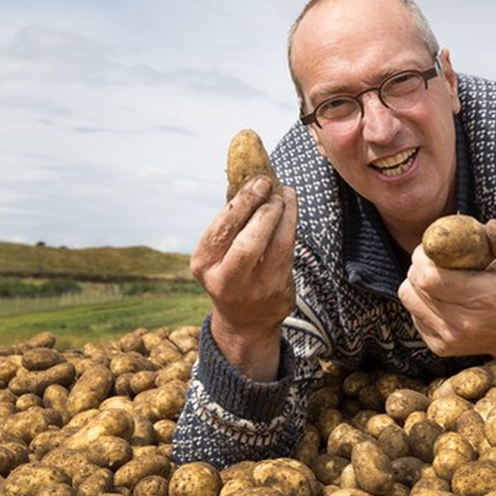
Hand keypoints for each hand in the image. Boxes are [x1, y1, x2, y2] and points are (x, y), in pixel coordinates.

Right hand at [190, 176, 297, 380]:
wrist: (245, 320)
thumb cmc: (232, 271)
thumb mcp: (220, 251)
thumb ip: (230, 220)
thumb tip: (244, 174)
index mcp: (203, 263)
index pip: (221, 228)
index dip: (242, 202)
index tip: (257, 180)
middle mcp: (224, 279)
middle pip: (247, 239)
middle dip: (263, 208)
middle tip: (272, 186)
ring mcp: (254, 288)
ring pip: (275, 244)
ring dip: (283, 214)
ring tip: (285, 195)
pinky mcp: (277, 290)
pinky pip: (289, 251)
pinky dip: (292, 225)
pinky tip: (291, 209)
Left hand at [398, 220, 495, 377]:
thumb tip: (490, 227)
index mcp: (482, 299)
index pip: (430, 277)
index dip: (424, 256)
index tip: (435, 246)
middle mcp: (462, 323)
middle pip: (416, 285)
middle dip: (418, 264)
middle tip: (433, 257)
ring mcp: (448, 337)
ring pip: (408, 298)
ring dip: (416, 281)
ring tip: (436, 275)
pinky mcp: (438, 346)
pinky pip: (414, 313)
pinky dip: (420, 300)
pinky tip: (440, 296)